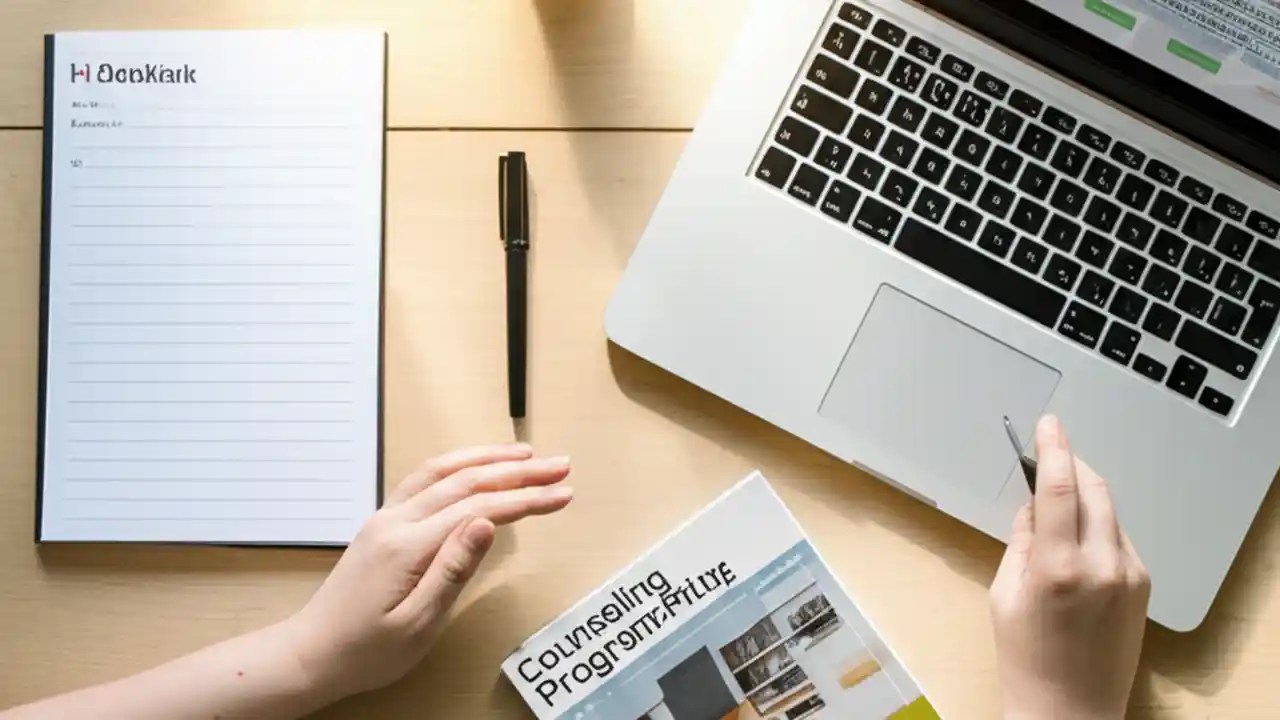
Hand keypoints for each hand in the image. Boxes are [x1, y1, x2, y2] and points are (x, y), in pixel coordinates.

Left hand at [285, 444, 572, 699]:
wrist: (311, 654)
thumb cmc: (366, 651)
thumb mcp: (417, 624)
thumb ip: (453, 570)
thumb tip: (487, 523)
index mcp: (407, 546)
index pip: (478, 508)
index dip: (526, 498)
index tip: (563, 494)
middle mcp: (395, 520)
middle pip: (466, 481)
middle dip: (518, 471)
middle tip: (561, 466)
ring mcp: (386, 517)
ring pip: (443, 471)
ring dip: (487, 458)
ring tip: (525, 454)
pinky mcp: (383, 523)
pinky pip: (424, 480)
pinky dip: (458, 465)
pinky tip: (475, 466)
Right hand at [990, 416, 1149, 719]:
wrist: (1069, 707)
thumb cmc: (1025, 657)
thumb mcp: (1004, 592)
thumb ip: (1022, 540)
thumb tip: (1034, 502)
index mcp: (1057, 568)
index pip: (1060, 490)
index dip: (1054, 450)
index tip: (1048, 425)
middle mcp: (1102, 567)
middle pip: (1094, 491)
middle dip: (1073, 467)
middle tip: (1050, 456)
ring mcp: (1129, 576)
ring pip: (1109, 512)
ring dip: (1084, 498)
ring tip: (1056, 508)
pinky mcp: (1143, 585)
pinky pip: (1119, 537)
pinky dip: (1098, 526)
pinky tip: (1078, 544)